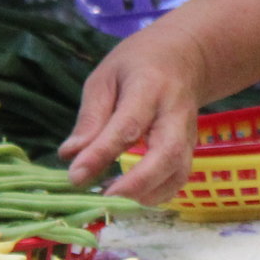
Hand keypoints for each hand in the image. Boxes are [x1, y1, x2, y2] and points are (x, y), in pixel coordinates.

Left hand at [58, 29, 207, 204]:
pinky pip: (178, 179)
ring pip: (178, 172)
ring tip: (115, 202)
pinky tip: (131, 198)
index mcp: (150, 87)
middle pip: (166, 153)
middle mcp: (175, 113)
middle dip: (136, 183)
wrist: (185, 57)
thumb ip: (91, 117)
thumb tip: (69, 156)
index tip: (75, 177)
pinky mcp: (190, 149)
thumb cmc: (137, 64)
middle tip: (104, 198)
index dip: (101, 153)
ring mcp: (188, 134)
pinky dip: (156, 195)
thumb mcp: (105, 78)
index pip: (128, 125)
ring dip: (147, 194)